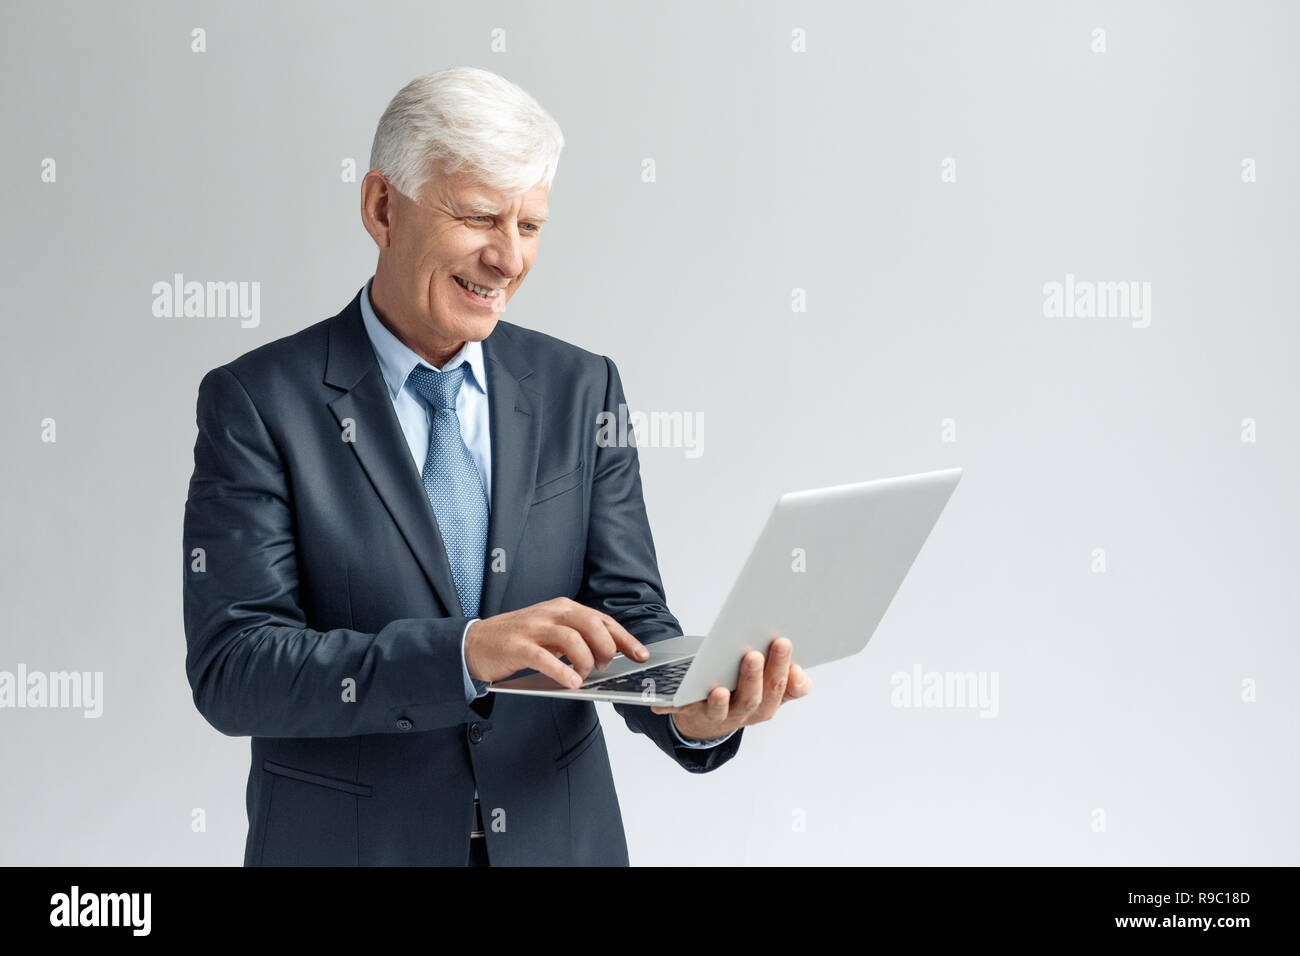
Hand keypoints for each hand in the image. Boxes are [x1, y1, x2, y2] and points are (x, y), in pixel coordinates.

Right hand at [464, 597, 648, 688]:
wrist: (475, 642)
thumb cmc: (518, 639)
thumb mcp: (552, 632)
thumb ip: (577, 637)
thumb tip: (608, 654)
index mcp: (563, 607)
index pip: (601, 619)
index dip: (624, 638)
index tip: (640, 654)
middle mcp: (550, 613)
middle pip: (590, 624)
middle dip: (605, 648)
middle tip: (603, 667)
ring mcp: (533, 628)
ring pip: (571, 639)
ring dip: (584, 661)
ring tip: (583, 677)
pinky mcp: (517, 646)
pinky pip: (544, 657)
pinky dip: (561, 670)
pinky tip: (570, 682)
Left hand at [651, 636, 810, 740]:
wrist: (708, 718)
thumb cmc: (743, 689)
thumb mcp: (768, 685)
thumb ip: (788, 680)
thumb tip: (799, 672)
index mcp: (768, 703)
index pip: (782, 690)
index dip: (786, 671)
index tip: (784, 643)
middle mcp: (745, 712)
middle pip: (754, 699)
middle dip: (754, 677)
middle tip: (753, 654)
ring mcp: (718, 715)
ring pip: (722, 710)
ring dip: (720, 701)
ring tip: (718, 689)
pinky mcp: (691, 712)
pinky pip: (681, 710)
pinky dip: (671, 706)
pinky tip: (660, 701)